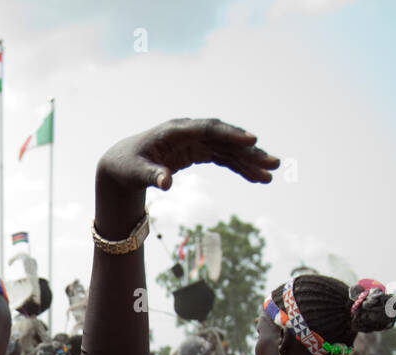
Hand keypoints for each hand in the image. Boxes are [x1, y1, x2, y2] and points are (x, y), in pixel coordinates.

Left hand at [97, 118, 279, 197]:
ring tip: (271, 174)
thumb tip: (166, 183)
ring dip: (250, 162)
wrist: (121, 166)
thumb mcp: (135, 173)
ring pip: (228, 150)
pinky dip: (240, 168)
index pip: (208, 129)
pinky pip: (224, 158)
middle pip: (225, 139)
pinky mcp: (197, 151)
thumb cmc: (126, 166)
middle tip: (273, 163)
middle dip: (249, 151)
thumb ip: (151, 176)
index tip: (253, 140)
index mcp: (175, 130)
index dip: (231, 134)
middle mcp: (189, 132)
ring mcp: (195, 141)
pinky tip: (257, 178)